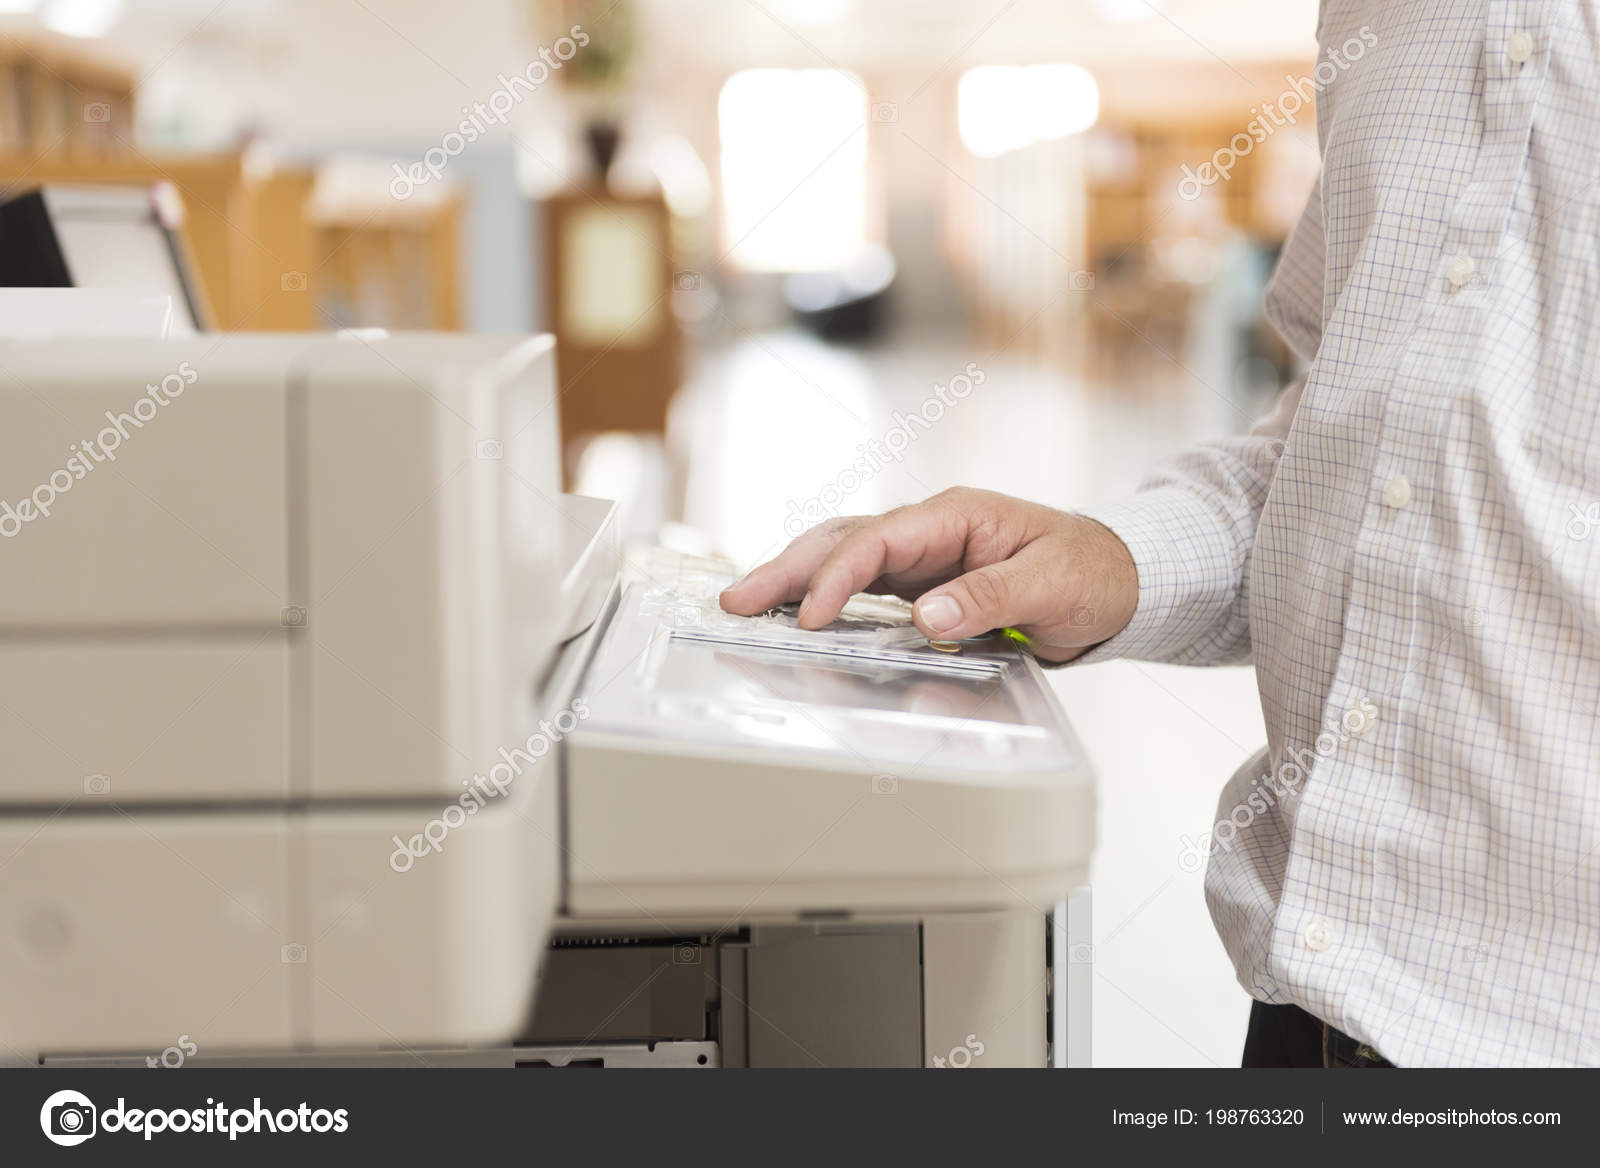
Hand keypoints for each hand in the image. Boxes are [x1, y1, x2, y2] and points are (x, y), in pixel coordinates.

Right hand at [719, 487, 1138, 662]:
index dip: (838, 578)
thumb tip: (927, 618)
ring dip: (792, 580)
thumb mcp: (1053, 583)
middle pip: (842, 540)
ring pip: (840, 558)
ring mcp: (922, 556)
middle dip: (787, 570)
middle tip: (736, 601)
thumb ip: (991, 597)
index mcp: (956, 515)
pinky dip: (821, 597)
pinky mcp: (921, 583)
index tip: (811, 617)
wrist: (1120, 581)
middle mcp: (929, 530)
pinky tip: (791, 615)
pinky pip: (860, 585)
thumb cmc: (1093, 573)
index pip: (878, 541)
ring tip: (744, 606)